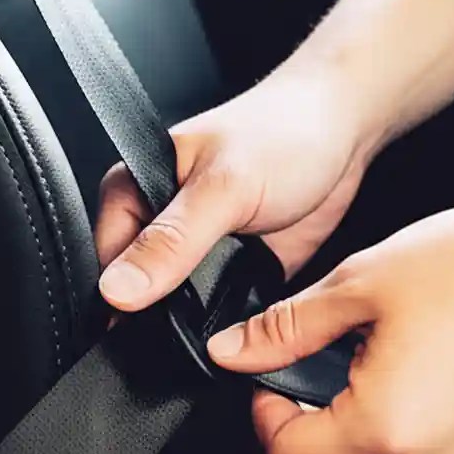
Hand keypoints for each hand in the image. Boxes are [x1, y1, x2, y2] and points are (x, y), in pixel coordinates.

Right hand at [97, 75, 371, 310]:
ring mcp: (193, 251)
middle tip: (200, 310)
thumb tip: (119, 289)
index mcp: (132, 192)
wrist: (345, 130)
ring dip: (202, 321)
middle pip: (140, 294)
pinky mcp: (230, 271)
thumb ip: (171, 241)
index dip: (123, 299)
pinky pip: (219, 314)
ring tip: (231, 302)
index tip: (146, 323)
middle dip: (166, 315)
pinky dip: (233, 321)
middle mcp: (157, 223)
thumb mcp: (223, 188)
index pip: (107, 264)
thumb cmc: (282, 131)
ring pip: (178, 310)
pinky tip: (249, 313)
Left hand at [207, 194, 453, 453]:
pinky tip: (411, 386)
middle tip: (306, 385)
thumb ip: (283, 330)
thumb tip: (233, 350)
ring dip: (352, 449)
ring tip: (362, 378)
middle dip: (301, 444)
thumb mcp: (356, 287)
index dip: (265, 420)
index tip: (271, 383)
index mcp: (385, 429)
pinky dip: (405, 445)